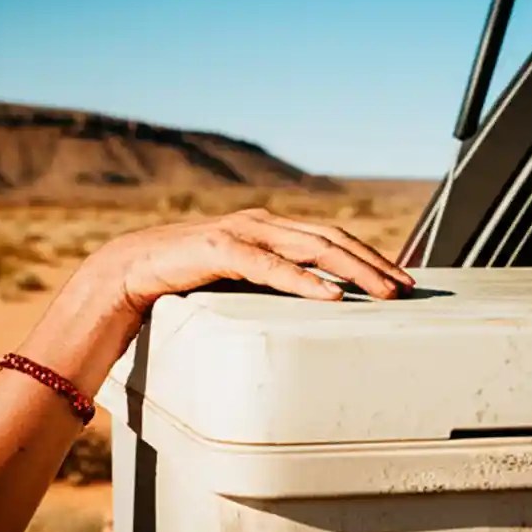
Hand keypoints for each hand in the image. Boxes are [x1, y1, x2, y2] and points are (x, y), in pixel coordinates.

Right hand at [84, 208, 414, 316]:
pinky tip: (328, 297)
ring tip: (382, 292)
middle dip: (374, 264)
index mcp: (272, 230)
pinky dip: (301, 281)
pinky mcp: (218, 247)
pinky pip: (268, 266)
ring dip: (352, 271)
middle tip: (406, 288)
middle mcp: (263, 224)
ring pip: (311, 248)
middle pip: (333, 240)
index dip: (371, 258)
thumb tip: (319, 308)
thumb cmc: (186, 282)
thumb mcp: (242, 283)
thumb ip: (275, 285)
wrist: (126, 272)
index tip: (403, 279)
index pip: (334, 240)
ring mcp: (242, 231)